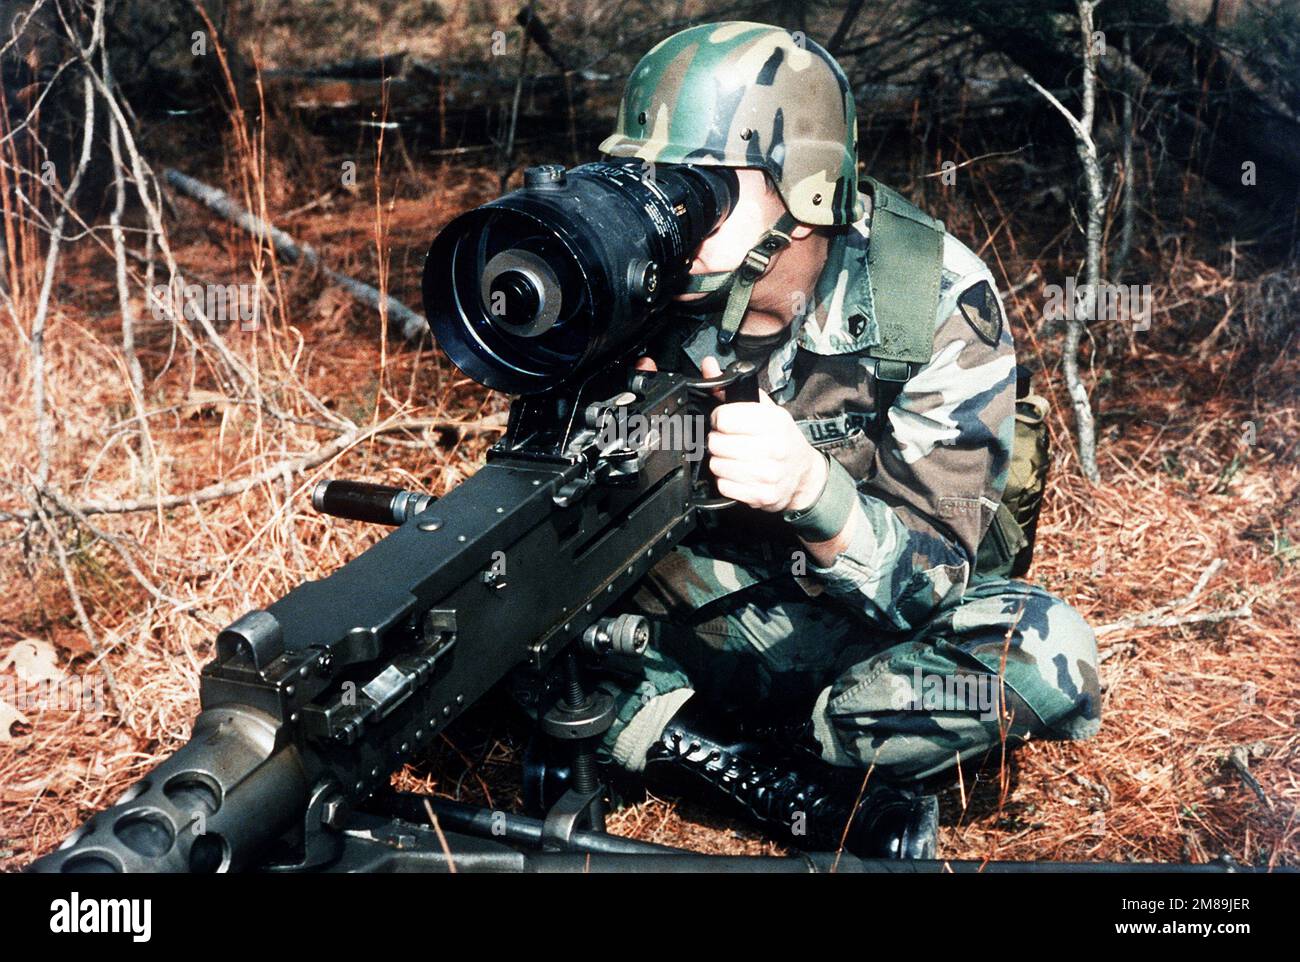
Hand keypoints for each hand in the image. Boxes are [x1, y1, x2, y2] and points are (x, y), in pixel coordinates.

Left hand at [700, 356, 826, 512]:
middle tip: (729, 442)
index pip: (723, 418)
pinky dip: (726, 481)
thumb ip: (730, 388)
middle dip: (718, 441)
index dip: (718, 419)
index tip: (724, 422)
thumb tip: (708, 366)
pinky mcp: (761, 495)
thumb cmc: (780, 438)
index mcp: (773, 421)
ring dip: (720, 462)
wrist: (804, 475)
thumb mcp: (763, 409)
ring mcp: (768, 474)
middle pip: (716, 443)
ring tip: (734, 458)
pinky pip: (724, 486)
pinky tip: (738, 474)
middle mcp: (772, 447)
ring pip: (717, 466)